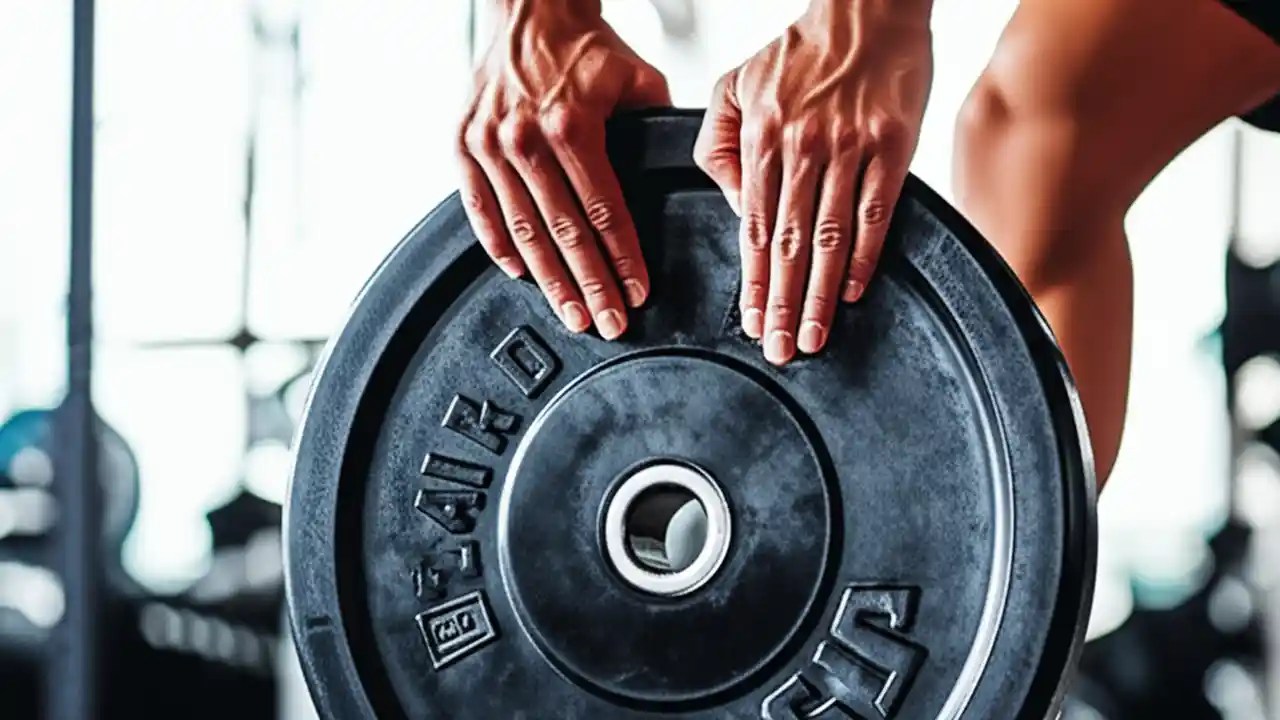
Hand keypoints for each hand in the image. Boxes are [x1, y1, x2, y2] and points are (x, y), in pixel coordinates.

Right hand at [457, 0, 670, 338]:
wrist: (528, 10)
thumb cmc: (583, 46)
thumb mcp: (637, 79)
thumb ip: (658, 128)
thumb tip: (683, 171)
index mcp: (571, 126)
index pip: (604, 212)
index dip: (622, 259)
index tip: (638, 293)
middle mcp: (526, 140)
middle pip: (564, 234)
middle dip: (590, 287)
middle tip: (608, 323)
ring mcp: (489, 146)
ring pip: (523, 232)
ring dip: (549, 281)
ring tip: (572, 314)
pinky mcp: (462, 147)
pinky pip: (480, 211)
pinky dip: (501, 248)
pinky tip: (522, 276)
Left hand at [694, 0, 932, 364]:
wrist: (865, 9)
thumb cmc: (798, 52)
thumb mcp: (734, 86)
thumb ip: (718, 146)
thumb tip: (734, 206)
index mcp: (760, 137)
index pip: (752, 226)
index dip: (752, 281)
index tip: (752, 322)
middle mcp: (801, 147)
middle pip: (787, 243)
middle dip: (781, 304)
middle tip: (780, 349)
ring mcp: (848, 147)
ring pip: (828, 236)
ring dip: (819, 294)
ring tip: (813, 336)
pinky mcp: (892, 145)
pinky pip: (875, 211)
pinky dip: (863, 255)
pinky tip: (852, 291)